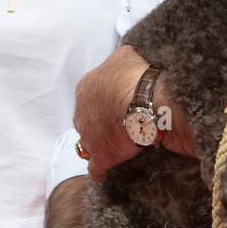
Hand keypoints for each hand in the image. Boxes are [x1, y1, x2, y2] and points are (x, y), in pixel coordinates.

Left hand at [73, 44, 146, 181]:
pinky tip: (111, 172)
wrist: (145, 102)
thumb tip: (121, 58)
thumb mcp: (125, 56)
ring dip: (102, 145)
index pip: (91, 97)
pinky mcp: (100, 158)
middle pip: (88, 120)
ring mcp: (88, 137)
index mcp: (86, 87)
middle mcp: (81, 112)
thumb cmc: (136, 76)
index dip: (106, 101)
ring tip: (121, 147)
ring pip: (90, 143)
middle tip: (122, 124)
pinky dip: (103, 171)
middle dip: (101, 123)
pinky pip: (97, 169)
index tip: (119, 104)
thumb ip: (117, 61)